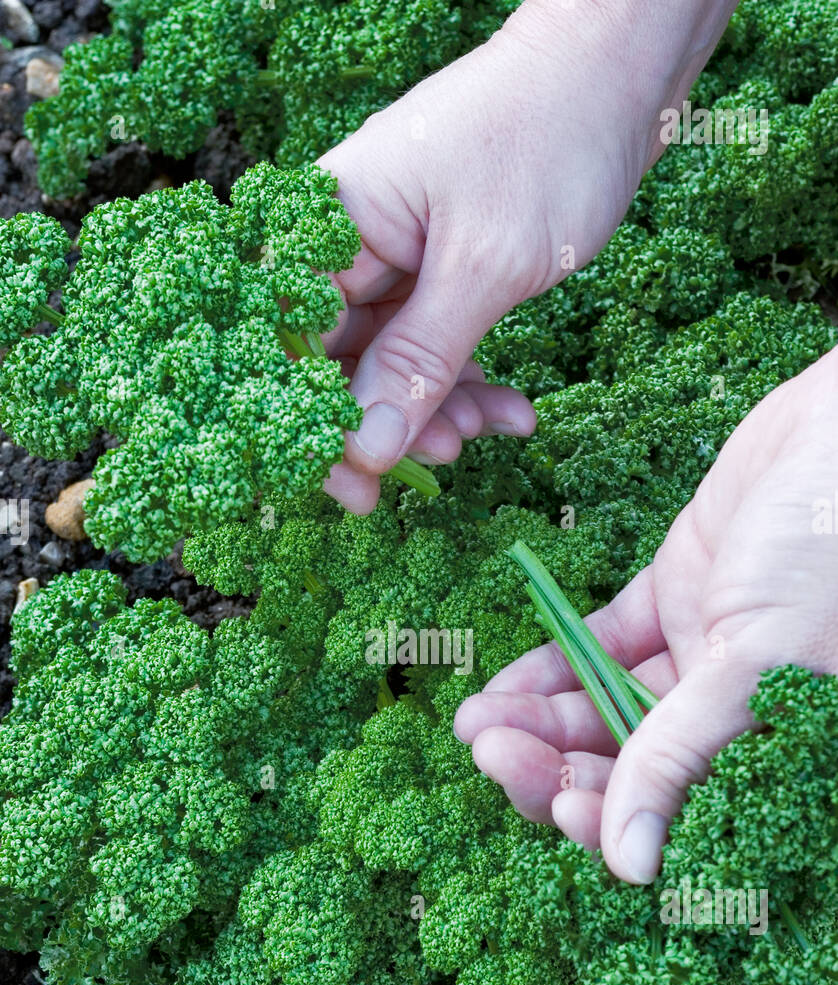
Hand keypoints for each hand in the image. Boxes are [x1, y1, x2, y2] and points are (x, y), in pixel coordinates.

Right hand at [319, 0, 738, 512]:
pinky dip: (473, 385)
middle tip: (442, 463)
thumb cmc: (546, 140)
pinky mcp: (438, 272)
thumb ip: (419, 359)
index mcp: (330, 224)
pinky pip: (438, 348)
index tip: (355, 485)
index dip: (316, 424)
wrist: (618, 74)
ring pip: (395, 366)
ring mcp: (395, 258)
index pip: (292, 344)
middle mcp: (350, 243)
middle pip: (340, 364)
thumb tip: (366, 448)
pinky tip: (516, 412)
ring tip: (492, 429)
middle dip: (392, 422)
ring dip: (442, 410)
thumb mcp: (483, 265)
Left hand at [455, 348, 837, 882]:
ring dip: (537, 719)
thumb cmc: (830, 551)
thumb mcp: (759, 662)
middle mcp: (728, 712)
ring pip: (602, 708)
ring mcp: (697, 654)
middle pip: (624, 766)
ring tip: (473, 720)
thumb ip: (683, 754)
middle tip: (486, 748)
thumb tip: (629, 866)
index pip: (669, 812)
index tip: (550, 799)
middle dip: (551, 765)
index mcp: (766, 746)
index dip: (606, 818)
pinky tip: (503, 685)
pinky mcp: (674, 597)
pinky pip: (600, 646)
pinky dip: (552, 665)